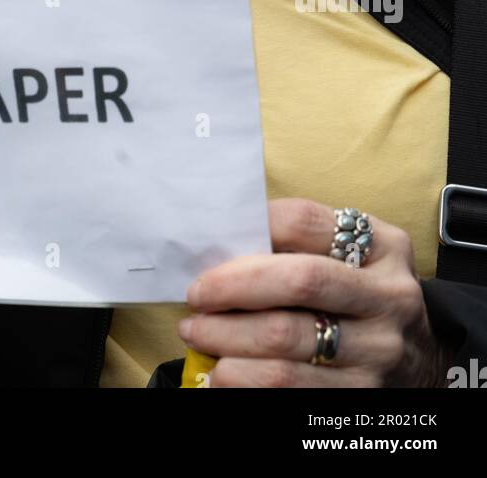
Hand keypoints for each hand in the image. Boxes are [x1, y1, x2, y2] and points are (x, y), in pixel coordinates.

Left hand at [179, 197, 452, 386]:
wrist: (422, 360)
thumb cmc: (365, 294)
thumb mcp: (355, 253)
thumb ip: (304, 240)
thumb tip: (223, 239)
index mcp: (382, 247)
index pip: (305, 221)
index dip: (253, 227)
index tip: (215, 242)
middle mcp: (388, 298)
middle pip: (298, 281)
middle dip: (233, 287)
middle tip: (196, 295)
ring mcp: (378, 352)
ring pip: (286, 344)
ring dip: (227, 338)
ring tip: (198, 332)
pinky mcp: (360, 396)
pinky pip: (289, 389)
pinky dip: (244, 379)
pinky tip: (222, 370)